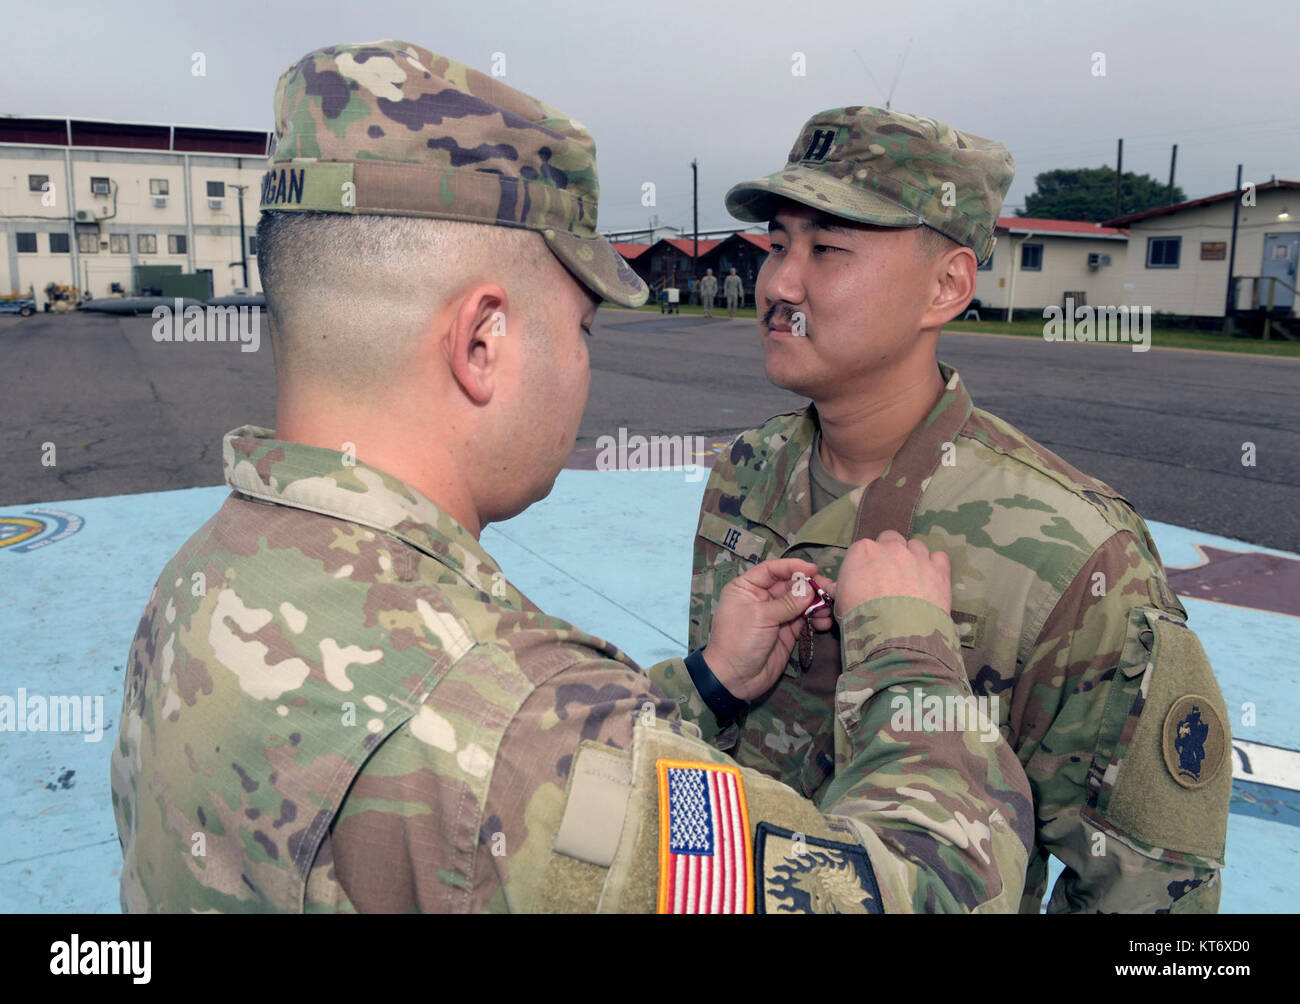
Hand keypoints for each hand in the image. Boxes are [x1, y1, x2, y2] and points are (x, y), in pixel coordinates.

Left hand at [702, 558, 833, 700]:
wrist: (735, 679)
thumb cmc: (740, 641)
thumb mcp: (761, 617)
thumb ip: (787, 603)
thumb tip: (810, 589)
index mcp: (746, 588)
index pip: (771, 569)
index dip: (792, 567)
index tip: (813, 569)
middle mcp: (761, 598)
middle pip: (789, 585)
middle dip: (810, 586)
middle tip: (829, 590)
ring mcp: (775, 615)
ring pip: (799, 602)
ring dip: (815, 603)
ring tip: (829, 608)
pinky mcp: (786, 632)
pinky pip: (804, 620)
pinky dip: (815, 619)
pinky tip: (824, 622)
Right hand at [835, 530, 950, 615]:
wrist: (895, 636)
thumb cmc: (861, 619)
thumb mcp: (840, 604)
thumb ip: (838, 588)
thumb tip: (829, 586)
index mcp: (862, 551)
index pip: (862, 548)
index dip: (865, 563)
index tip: (866, 578)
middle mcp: (891, 548)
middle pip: (890, 539)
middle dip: (890, 553)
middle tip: (889, 576)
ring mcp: (917, 557)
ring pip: (916, 546)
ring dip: (913, 558)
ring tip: (911, 580)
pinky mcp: (939, 570)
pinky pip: (939, 557)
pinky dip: (935, 566)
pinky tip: (931, 580)